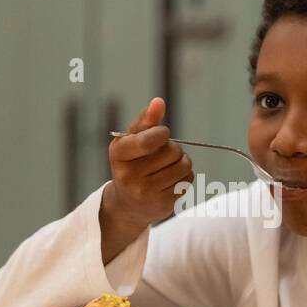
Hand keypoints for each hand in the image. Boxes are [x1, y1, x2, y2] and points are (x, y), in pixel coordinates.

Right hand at [104, 98, 192, 233]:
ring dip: (182, 161)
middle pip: (172, 152)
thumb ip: (145, 121)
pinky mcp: (163, 204)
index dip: (162, 133)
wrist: (128, 203)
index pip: (149, 140)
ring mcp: (146, 193)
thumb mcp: (132, 140)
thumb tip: (158, 102)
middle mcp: (129, 176)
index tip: (161, 134)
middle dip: (174, 148)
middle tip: (164, 153)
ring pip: (184, 166)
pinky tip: (171, 179)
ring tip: (169, 165)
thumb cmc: (132, 163)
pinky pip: (187, 180)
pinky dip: (184, 176)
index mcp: (118, 154)